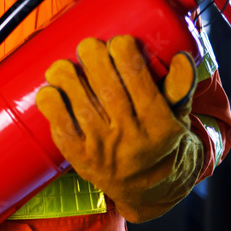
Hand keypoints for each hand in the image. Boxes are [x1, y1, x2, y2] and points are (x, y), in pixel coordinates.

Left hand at [35, 35, 202, 222]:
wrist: (146, 188)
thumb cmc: (160, 141)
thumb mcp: (178, 117)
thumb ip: (180, 87)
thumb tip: (181, 56)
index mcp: (159, 123)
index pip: (140, 81)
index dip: (125, 53)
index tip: (118, 41)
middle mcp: (131, 137)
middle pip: (107, 88)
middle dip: (93, 58)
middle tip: (88, 45)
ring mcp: (103, 149)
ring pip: (81, 105)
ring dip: (67, 77)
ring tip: (63, 65)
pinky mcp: (80, 157)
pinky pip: (61, 127)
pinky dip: (51, 104)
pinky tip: (50, 90)